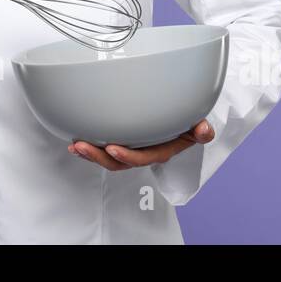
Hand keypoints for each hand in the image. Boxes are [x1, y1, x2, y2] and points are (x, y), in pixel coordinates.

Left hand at [69, 120, 214, 170]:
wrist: (183, 119)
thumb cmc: (188, 121)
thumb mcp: (198, 124)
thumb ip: (201, 129)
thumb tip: (205, 131)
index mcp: (162, 150)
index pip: (144, 157)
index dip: (128, 156)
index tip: (112, 148)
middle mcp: (145, 152)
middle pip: (121, 162)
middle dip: (100, 157)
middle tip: (83, 146)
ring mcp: (132, 148)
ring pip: (110, 159)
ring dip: (91, 154)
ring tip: (75, 146)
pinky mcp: (122, 142)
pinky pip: (104, 150)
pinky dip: (90, 148)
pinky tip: (75, 142)